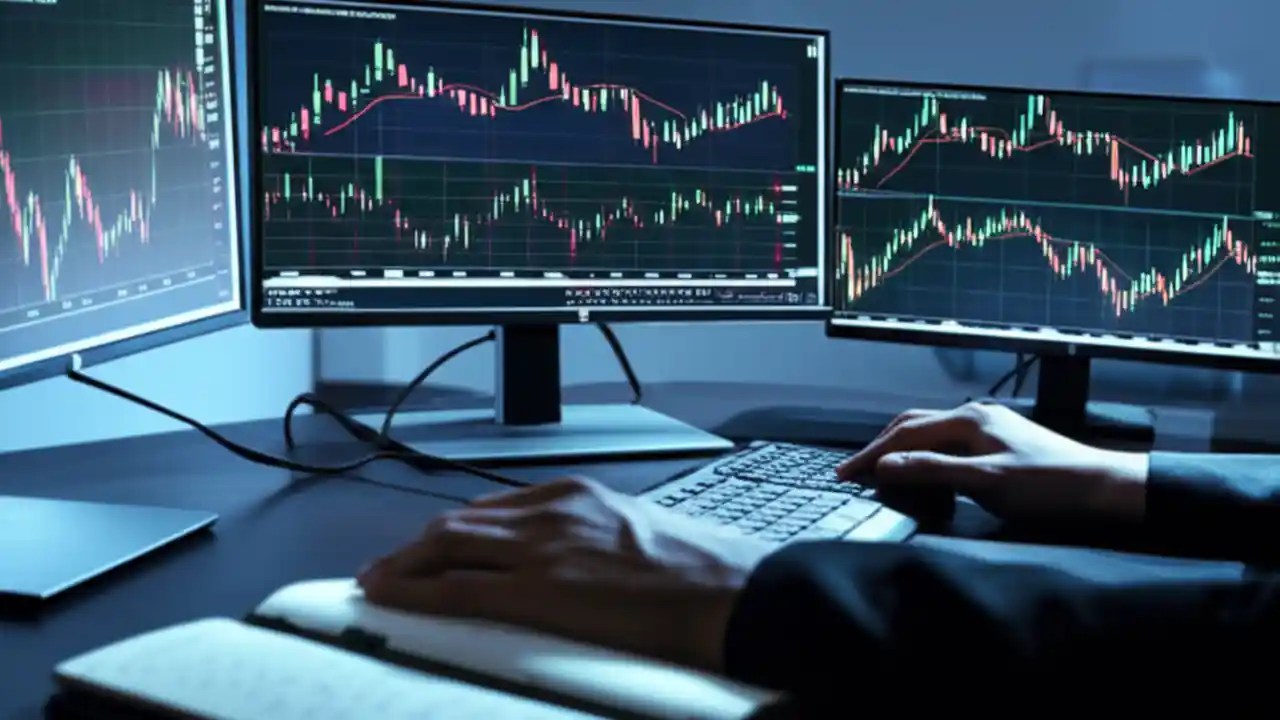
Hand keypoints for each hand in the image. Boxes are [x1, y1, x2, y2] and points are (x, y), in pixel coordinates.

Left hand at [356, 476, 775, 672]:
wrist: (728, 592)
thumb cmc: (699, 569)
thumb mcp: (638, 529)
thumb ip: (592, 536)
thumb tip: (570, 562)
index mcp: (577, 494)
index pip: (493, 507)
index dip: (454, 530)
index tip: (435, 545)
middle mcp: (550, 511)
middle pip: (461, 523)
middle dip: (418, 546)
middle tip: (389, 566)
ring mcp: (542, 548)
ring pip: (448, 547)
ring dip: (404, 566)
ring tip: (377, 583)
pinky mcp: (539, 590)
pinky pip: (459, 589)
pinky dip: (415, 592)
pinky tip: (389, 598)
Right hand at [838, 402, 1148, 522]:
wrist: (1104, 488)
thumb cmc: (1050, 485)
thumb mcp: (986, 483)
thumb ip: (933, 473)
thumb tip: (886, 465)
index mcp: (967, 420)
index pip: (904, 434)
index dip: (871, 455)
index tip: (845, 474)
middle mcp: (974, 415)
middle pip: (912, 425)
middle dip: (880, 446)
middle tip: (855, 472)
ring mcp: (988, 426)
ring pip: (929, 432)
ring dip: (901, 449)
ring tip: (880, 471)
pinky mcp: (999, 441)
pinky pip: (947, 441)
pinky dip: (924, 455)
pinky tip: (924, 472)